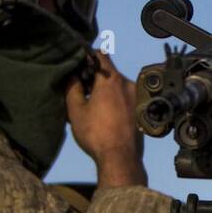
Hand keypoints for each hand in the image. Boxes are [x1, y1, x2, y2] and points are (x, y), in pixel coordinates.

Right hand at [66, 53, 146, 188]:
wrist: (120, 156)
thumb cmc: (96, 133)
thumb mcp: (76, 109)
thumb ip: (72, 87)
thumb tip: (72, 75)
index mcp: (111, 80)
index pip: (101, 55)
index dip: (87, 57)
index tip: (78, 64)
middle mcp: (127, 84)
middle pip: (108, 72)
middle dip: (94, 77)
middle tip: (80, 88)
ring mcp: (136, 97)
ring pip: (116, 86)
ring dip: (103, 90)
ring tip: (90, 104)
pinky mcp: (139, 110)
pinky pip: (124, 98)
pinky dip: (113, 100)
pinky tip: (103, 114)